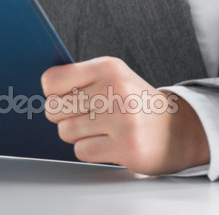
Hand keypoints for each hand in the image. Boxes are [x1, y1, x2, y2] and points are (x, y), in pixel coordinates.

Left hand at [41, 56, 209, 175]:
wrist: (175, 128)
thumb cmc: (134, 101)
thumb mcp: (113, 76)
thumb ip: (81, 78)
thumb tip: (43, 87)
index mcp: (108, 67)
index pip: (53, 79)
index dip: (51, 92)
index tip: (62, 95)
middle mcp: (115, 89)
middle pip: (55, 108)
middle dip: (62, 115)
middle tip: (79, 114)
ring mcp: (121, 119)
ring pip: (66, 132)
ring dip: (76, 134)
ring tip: (96, 127)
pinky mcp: (125, 147)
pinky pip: (82, 151)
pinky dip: (89, 149)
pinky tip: (106, 141)